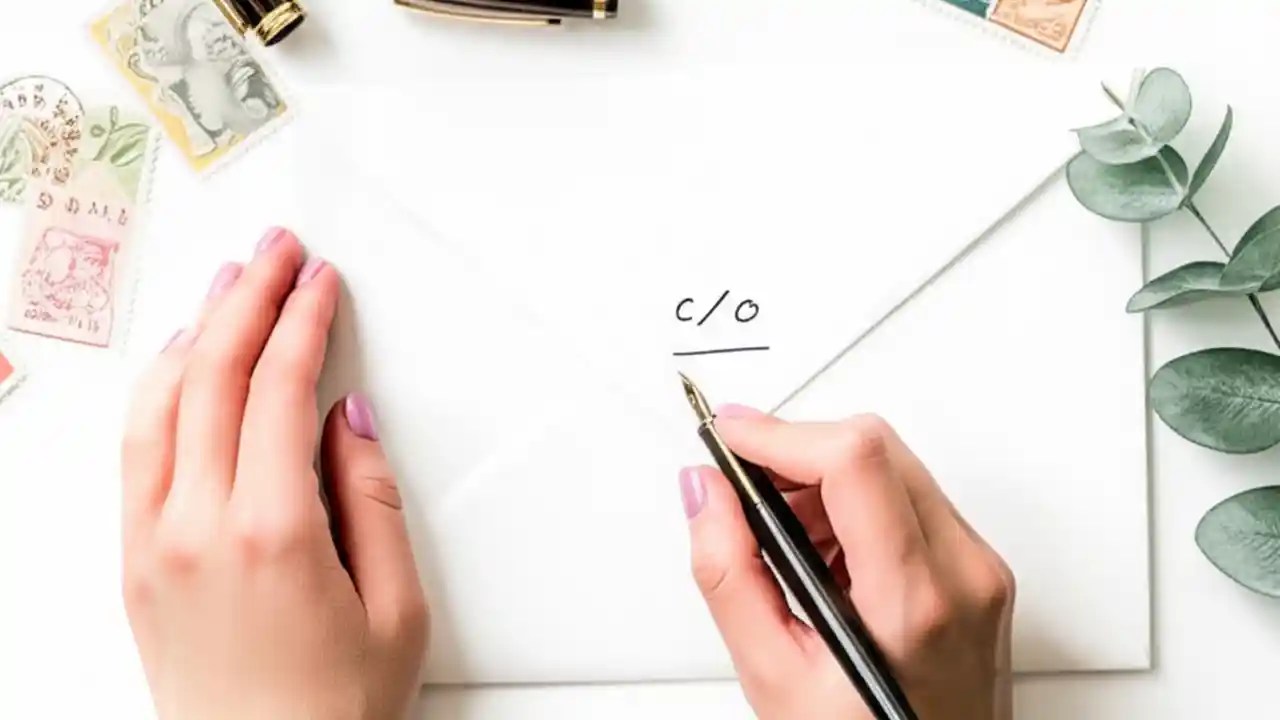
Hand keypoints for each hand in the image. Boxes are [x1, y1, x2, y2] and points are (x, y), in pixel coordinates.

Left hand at [121, 228, 427, 719]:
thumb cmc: (331, 713)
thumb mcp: (396, 608)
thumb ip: (372, 499)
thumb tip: (351, 420)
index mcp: (271, 533)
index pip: (281, 389)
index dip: (303, 321)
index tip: (319, 283)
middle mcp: (197, 529)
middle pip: (214, 377)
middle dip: (249, 300)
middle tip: (275, 254)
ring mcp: (154, 545)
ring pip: (160, 405)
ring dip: (197, 335)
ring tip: (228, 289)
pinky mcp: (135, 564)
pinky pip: (137, 452)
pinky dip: (159, 392)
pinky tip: (181, 368)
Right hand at [681, 407, 1013, 719]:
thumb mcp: (774, 677)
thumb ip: (730, 574)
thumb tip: (705, 493)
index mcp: (915, 601)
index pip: (855, 461)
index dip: (780, 434)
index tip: (730, 436)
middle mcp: (964, 572)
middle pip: (875, 447)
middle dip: (795, 451)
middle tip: (742, 482)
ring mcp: (979, 567)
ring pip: (893, 463)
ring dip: (823, 477)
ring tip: (783, 538)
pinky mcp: (978, 567)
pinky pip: (911, 496)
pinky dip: (854, 503)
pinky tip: (823, 552)